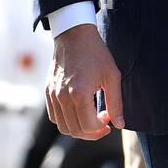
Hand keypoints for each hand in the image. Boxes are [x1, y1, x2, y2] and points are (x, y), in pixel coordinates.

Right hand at [45, 24, 124, 138]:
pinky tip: (78, 112)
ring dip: (78, 129)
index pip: (89, 126)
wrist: (74, 35)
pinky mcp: (48, 91)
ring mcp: (53, 95)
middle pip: (75, 130)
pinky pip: (54, 116)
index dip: (102, 127)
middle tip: (103, 123)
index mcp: (79, 93)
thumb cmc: (96, 53)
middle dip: (92, 133)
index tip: (108, 117)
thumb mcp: (112, 76)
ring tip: (91, 119)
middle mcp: (62, 97)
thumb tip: (120, 124)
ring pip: (63, 127)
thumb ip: (116, 103)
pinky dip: (66, 121)